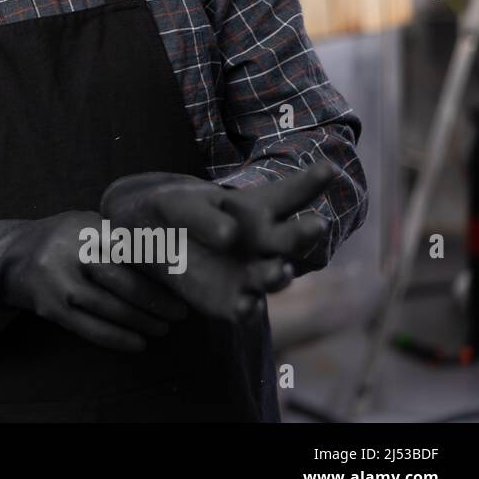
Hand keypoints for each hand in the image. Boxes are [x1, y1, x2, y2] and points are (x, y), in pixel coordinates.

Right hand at [3, 211, 189, 352]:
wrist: (9, 256)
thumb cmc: (62, 240)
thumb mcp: (86, 225)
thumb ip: (119, 237)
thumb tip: (169, 260)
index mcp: (86, 227)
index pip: (131, 249)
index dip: (161, 269)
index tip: (185, 281)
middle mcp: (71, 251)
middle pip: (124, 281)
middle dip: (157, 300)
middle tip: (181, 312)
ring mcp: (58, 281)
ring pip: (110, 308)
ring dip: (142, 322)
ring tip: (163, 328)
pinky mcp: (51, 308)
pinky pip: (90, 329)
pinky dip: (118, 339)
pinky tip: (138, 343)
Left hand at [99, 162, 336, 320]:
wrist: (148, 244)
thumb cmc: (172, 214)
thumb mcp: (180, 204)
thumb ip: (203, 215)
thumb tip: (231, 236)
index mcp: (257, 210)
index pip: (290, 194)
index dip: (311, 181)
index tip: (329, 168)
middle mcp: (263, 243)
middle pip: (291, 238)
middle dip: (304, 233)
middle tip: (317, 224)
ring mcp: (251, 273)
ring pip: (274, 276)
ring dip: (277, 275)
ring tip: (278, 271)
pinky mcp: (232, 302)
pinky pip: (245, 310)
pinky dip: (247, 309)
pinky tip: (246, 306)